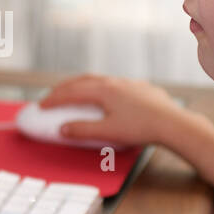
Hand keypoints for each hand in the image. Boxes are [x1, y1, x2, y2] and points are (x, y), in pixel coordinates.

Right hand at [37, 74, 185, 148]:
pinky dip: (99, 88)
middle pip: (82, 81)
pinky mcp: (140, 88)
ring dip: (81, 85)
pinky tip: (103, 96)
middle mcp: (114, 82)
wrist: (173, 124)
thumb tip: (63, 128)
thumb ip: (83, 130)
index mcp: (103, 91)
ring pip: (98, 80)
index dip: (54, 99)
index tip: (41, 106)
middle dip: (64, 88)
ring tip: (73, 93)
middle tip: (51, 96)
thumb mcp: (108, 132)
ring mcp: (128, 83)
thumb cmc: (141, 128)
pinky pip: (113, 84)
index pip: (71, 93)